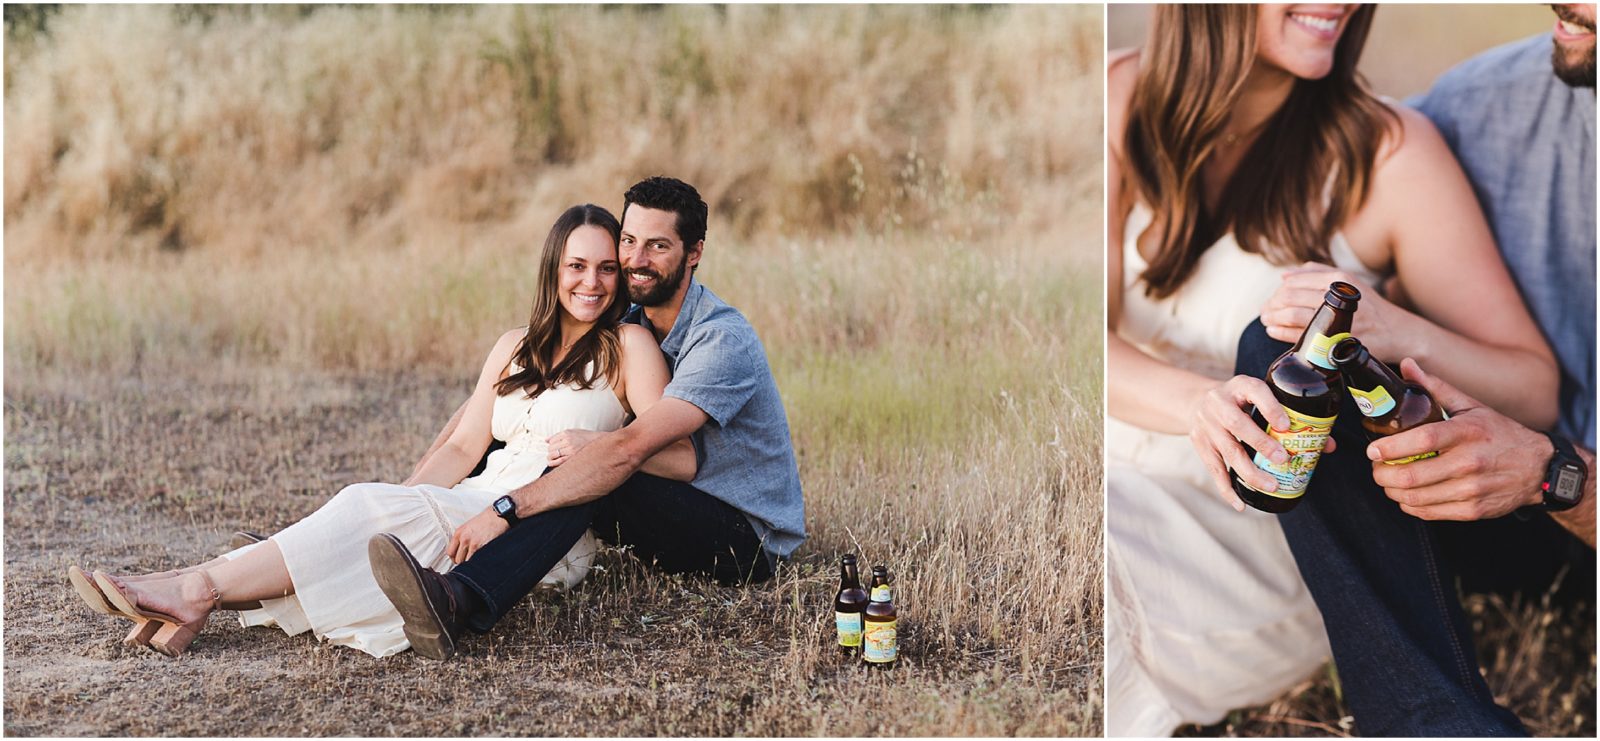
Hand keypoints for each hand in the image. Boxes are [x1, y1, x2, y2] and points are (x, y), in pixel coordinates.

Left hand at [447, 508, 509, 563]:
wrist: (497, 516)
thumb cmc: (486, 520)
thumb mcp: (469, 526)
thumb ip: (463, 537)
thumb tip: (461, 550)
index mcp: (459, 533)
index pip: (450, 552)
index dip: (454, 558)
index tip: (458, 559)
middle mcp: (464, 538)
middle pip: (457, 559)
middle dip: (463, 562)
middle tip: (469, 561)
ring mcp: (472, 544)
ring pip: (466, 562)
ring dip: (471, 563)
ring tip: (476, 560)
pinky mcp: (481, 547)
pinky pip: (475, 561)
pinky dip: (478, 562)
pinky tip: (481, 559)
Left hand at [546, 429, 602, 466]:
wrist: (598, 443)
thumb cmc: (585, 437)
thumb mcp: (572, 431)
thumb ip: (558, 435)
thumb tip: (546, 440)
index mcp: (567, 434)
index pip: (551, 441)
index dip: (551, 444)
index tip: (554, 446)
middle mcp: (568, 441)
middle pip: (550, 448)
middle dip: (550, 451)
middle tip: (553, 452)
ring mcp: (570, 451)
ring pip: (552, 455)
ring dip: (550, 457)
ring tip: (551, 458)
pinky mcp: (573, 458)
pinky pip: (559, 462)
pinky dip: (552, 463)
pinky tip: (551, 463)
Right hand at [1189, 375, 1334, 510]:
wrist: (1196, 400)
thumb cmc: (1238, 400)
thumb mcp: (1258, 396)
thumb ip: (1290, 416)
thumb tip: (1327, 446)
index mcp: (1239, 386)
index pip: (1254, 391)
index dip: (1270, 408)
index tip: (1286, 425)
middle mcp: (1219, 403)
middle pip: (1237, 424)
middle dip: (1261, 443)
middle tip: (1283, 460)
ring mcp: (1207, 425)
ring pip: (1228, 450)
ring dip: (1250, 471)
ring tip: (1271, 485)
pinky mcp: (1200, 444)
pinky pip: (1214, 469)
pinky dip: (1226, 488)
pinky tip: (1240, 503)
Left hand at [1260, 263, 1400, 357]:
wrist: (1397, 332)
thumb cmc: (1367, 306)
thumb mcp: (1349, 282)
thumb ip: (1317, 273)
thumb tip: (1284, 274)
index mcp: (1338, 279)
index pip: (1294, 282)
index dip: (1277, 292)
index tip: (1271, 300)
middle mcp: (1338, 295)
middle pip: (1289, 298)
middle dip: (1270, 305)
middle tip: (1264, 312)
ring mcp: (1338, 318)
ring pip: (1292, 316)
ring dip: (1272, 319)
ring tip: (1266, 321)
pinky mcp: (1337, 340)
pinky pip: (1301, 336)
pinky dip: (1280, 333)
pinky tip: (1273, 331)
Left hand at [1367, 358, 1549, 520]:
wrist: (1540, 468)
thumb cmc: (1500, 433)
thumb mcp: (1472, 406)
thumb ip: (1435, 387)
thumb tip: (1406, 365)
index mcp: (1467, 432)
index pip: (1422, 440)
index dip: (1390, 447)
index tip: (1372, 450)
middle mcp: (1470, 462)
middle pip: (1412, 476)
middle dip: (1382, 474)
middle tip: (1376, 467)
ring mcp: (1472, 489)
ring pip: (1415, 498)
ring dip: (1392, 491)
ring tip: (1387, 480)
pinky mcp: (1473, 510)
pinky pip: (1428, 512)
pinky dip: (1409, 505)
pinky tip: (1406, 495)